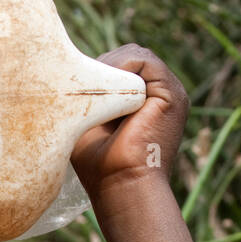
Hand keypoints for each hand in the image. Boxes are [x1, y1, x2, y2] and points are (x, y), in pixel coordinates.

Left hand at [70, 44, 188, 202]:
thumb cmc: (98, 165)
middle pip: (127, 56)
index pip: (120, 66)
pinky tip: (108, 93)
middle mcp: (159, 95)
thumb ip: (88, 95)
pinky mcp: (172, 94)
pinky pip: (144, 61)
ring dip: (110, 68)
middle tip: (83, 90)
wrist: (121, 186)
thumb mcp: (87, 122)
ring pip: (135, 55)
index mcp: (144, 102)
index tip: (77, 88)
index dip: (97, 71)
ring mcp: (169, 93)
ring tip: (96, 95)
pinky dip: (122, 69)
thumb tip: (68, 70)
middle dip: (102, 66)